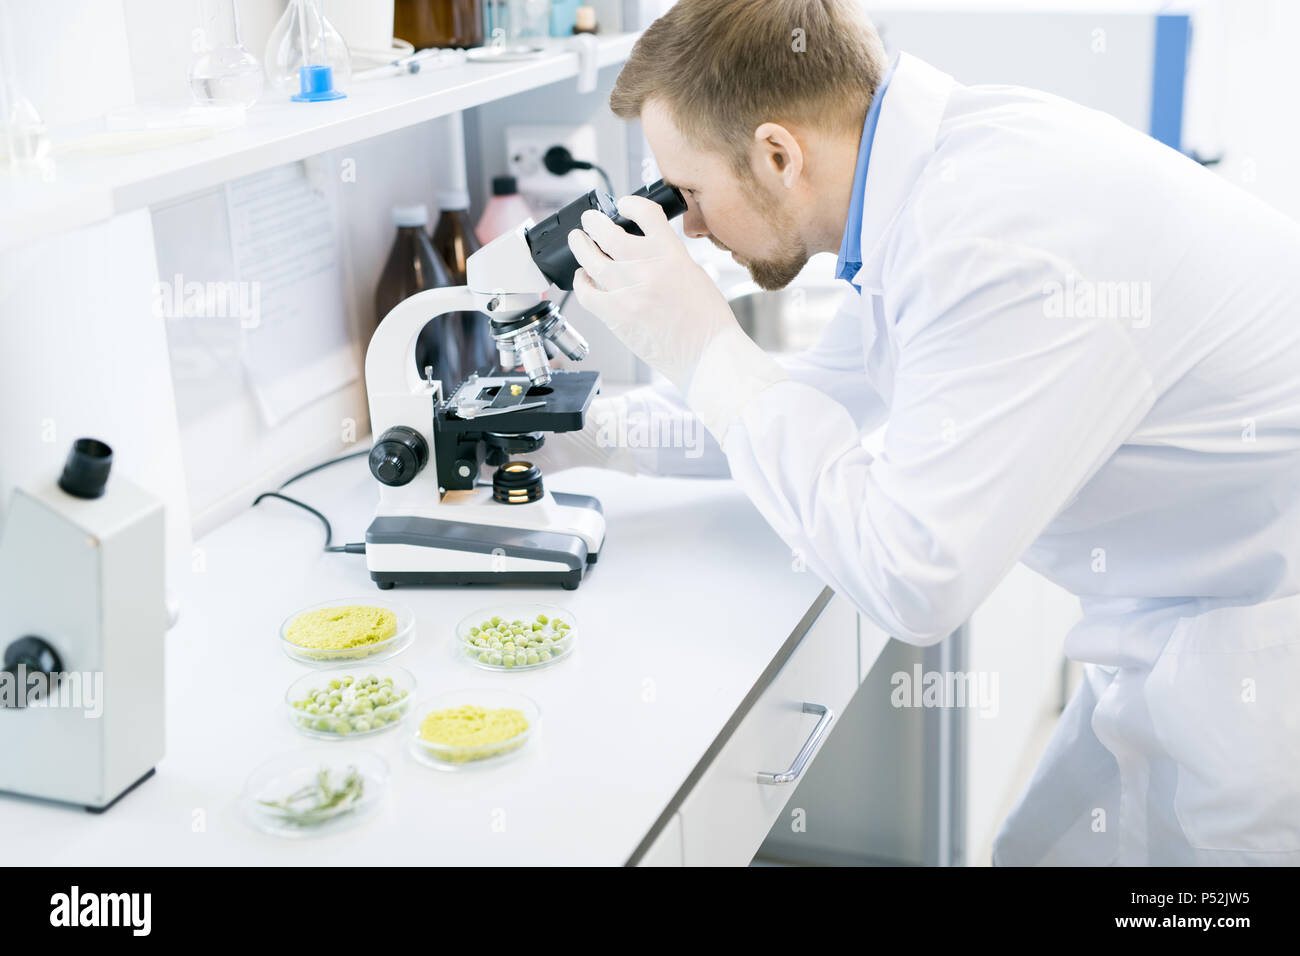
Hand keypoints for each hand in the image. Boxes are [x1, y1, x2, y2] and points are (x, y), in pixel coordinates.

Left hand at [566, 194, 736, 394]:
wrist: (707, 354)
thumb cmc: (707, 321)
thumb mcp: (694, 274)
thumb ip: (667, 257)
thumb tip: (642, 249)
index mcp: (672, 254)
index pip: (645, 213)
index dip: (629, 204)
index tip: (622, 205)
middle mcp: (648, 268)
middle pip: (607, 232)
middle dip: (593, 221)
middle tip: (589, 220)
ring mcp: (629, 292)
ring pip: (591, 259)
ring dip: (580, 245)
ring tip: (578, 240)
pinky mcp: (616, 315)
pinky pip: (587, 293)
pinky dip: (581, 282)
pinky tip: (583, 278)